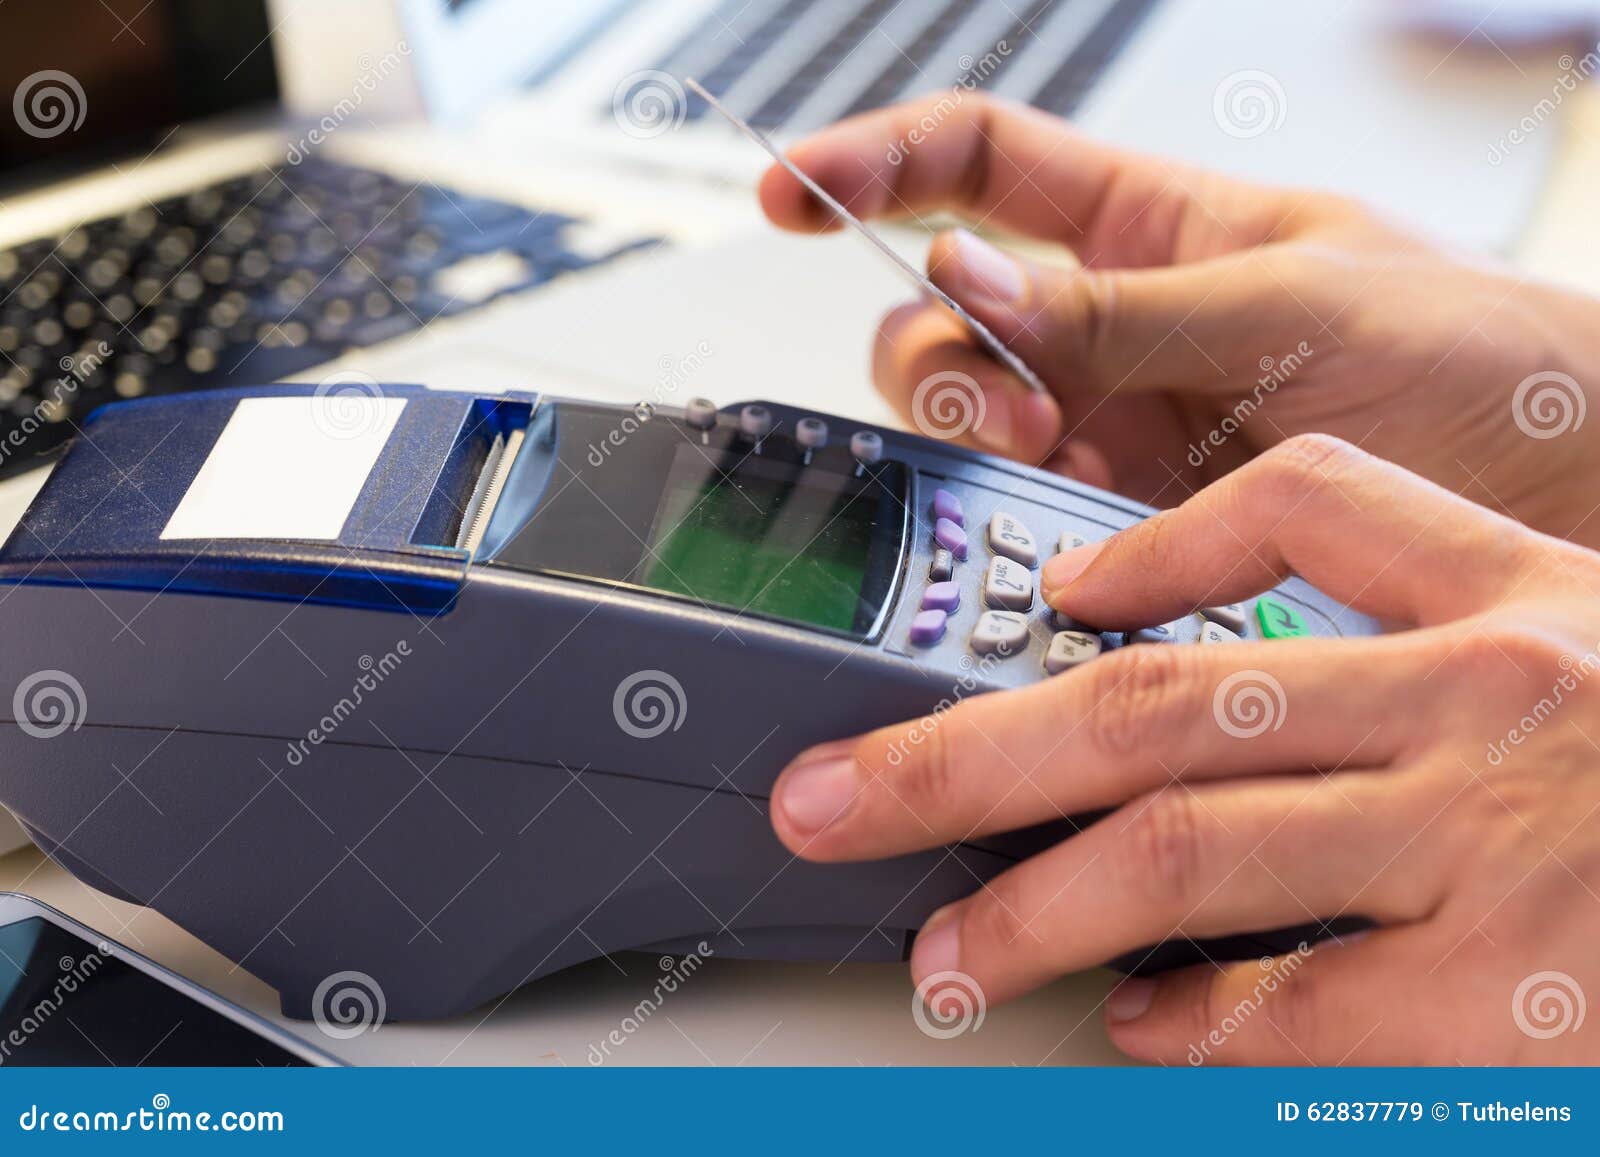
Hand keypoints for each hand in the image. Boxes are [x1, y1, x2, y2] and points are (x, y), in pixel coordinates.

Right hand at [758, 94, 1599, 548]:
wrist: (1571, 501)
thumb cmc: (1479, 360)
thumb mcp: (1301, 303)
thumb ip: (1124, 308)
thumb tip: (962, 276)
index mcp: (1154, 228)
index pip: (981, 166)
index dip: (877, 161)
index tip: (790, 188)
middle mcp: (1115, 333)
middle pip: (942, 318)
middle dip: (935, 354)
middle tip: (999, 405)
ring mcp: (1115, 436)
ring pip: (968, 432)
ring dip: (967, 451)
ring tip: (1032, 470)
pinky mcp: (1132, 535)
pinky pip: (1025, 528)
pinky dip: (1009, 543)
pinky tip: (1043, 554)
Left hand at [768, 436, 1599, 1063]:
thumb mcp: (1583, 635)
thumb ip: (1396, 597)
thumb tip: (1128, 623)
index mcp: (1517, 592)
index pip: (1292, 506)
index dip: (1139, 552)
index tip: (1042, 606)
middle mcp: (1492, 698)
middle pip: (1157, 701)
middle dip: (962, 758)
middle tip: (831, 801)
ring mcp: (1499, 846)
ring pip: (1191, 845)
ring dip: (1035, 905)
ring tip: (942, 949)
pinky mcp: (1518, 1003)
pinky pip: (1288, 1006)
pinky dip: (1188, 1021)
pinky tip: (1139, 1028)